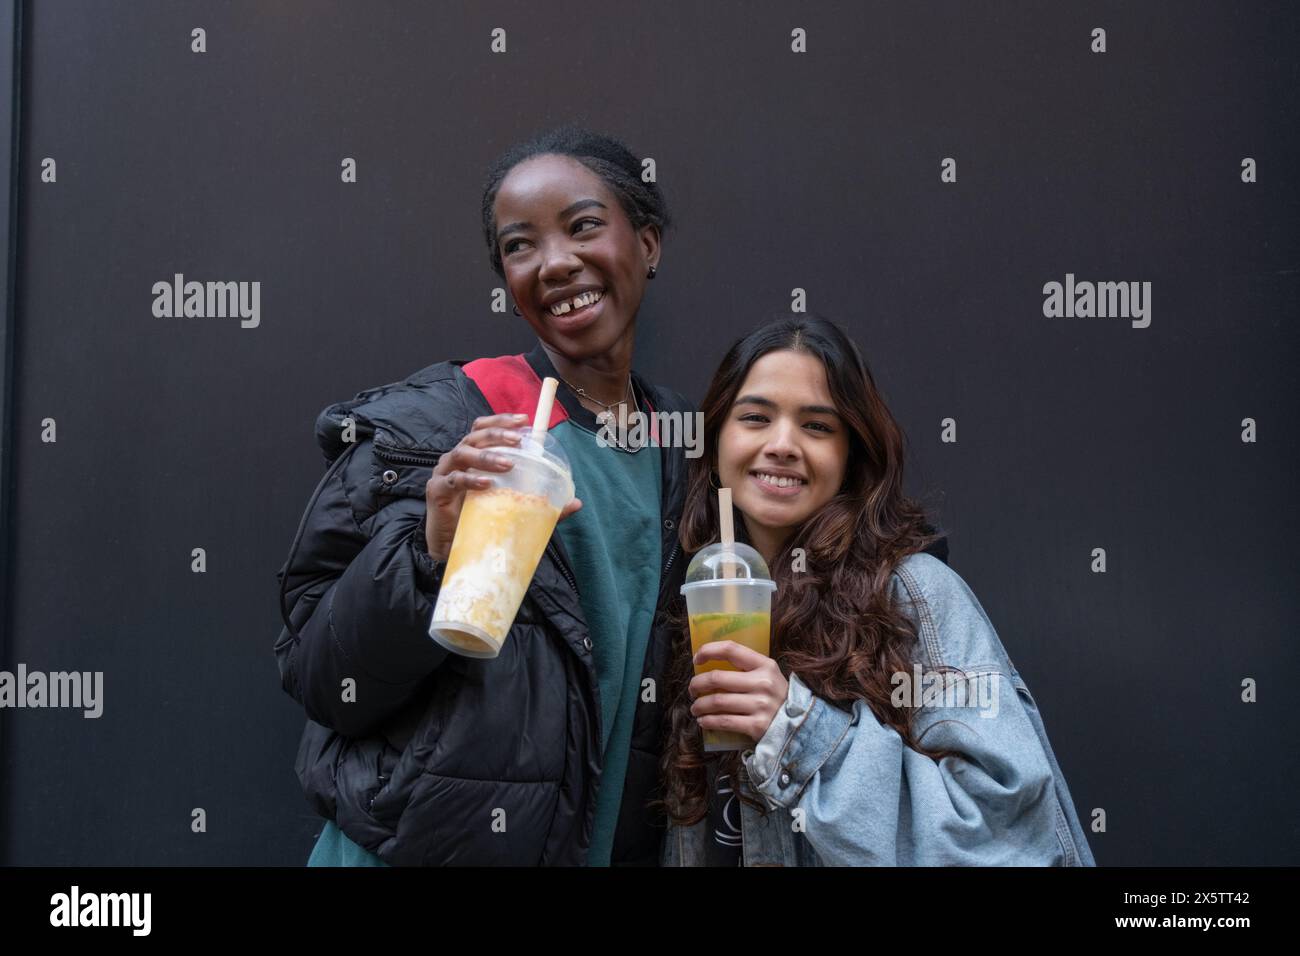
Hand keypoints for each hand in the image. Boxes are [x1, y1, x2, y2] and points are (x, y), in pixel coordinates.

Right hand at [423, 413, 581, 560]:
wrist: (453, 547)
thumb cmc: (482, 519)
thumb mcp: (513, 506)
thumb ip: (542, 503)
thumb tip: (577, 504)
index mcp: (473, 456)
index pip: (483, 428)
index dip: (501, 420)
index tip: (525, 420)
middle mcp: (457, 459)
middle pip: (474, 435)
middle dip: (498, 433)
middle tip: (518, 439)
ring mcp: (444, 473)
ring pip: (462, 453)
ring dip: (486, 455)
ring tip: (508, 463)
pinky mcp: (436, 491)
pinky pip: (453, 481)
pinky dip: (470, 480)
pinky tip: (487, 484)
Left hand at [688, 642, 788, 744]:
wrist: (799, 726)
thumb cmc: (776, 698)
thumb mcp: (768, 676)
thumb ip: (746, 668)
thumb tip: (710, 665)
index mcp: (765, 665)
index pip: (731, 649)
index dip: (709, 651)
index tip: (696, 659)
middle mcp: (763, 683)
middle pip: (717, 678)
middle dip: (697, 684)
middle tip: (692, 690)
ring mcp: (760, 705)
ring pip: (717, 701)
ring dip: (699, 705)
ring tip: (696, 708)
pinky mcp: (757, 725)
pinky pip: (723, 721)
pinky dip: (708, 721)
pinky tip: (704, 721)